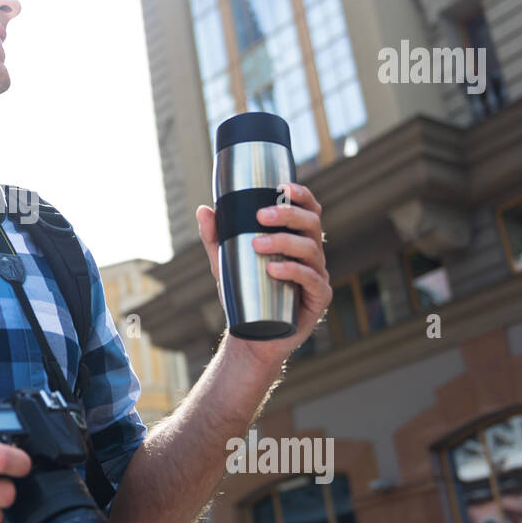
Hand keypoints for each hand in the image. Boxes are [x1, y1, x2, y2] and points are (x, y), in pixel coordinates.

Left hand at [196, 181, 331, 368]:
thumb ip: (215, 238)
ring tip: (257, 244)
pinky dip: (293, 271)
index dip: (302, 195)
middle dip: (288, 215)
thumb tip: (203, 209)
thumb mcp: (225, 264)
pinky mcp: (318, 298)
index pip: (308, 210)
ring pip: (311, 249)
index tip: (282, 187)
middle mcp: (312, 254)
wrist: (252, 335)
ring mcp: (318, 275)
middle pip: (312, 224)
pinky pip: (312, 280)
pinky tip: (273, 269)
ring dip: (284, 242)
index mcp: (296, 239)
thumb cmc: (245, 294)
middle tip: (260, 216)